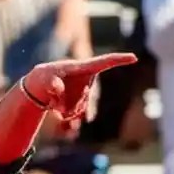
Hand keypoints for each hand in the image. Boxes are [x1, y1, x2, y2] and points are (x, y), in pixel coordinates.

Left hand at [21, 53, 136, 120]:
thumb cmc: (44, 77)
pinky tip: (57, 109)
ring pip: (80, 109)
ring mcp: (86, 92)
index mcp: (83, 68)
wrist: (39, 88)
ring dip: (66, 110)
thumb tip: (58, 89)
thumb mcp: (45, 78)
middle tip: (55, 99)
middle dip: (71, 103)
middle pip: (86, 97)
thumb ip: (52, 83)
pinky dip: (65, 115)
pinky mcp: (81, 102)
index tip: (134, 57)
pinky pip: (76, 115)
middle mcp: (88, 80)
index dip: (119, 60)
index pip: (104, 62)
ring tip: (53, 102)